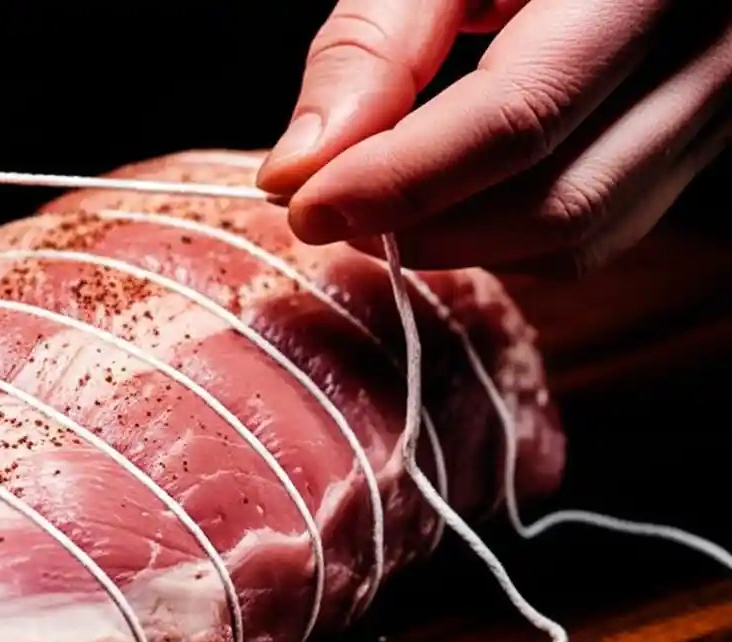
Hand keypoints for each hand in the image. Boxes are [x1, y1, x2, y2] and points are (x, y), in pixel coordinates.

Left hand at [258, 0, 731, 275]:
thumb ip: (372, 47)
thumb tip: (300, 168)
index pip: (519, 114)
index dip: (403, 177)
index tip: (307, 204)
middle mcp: (708, 52)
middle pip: (556, 198)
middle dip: (423, 224)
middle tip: (326, 208)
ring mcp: (714, 106)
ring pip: (581, 232)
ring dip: (459, 244)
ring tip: (375, 206)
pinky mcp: (694, 142)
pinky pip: (599, 228)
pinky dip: (504, 238)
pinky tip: (444, 203)